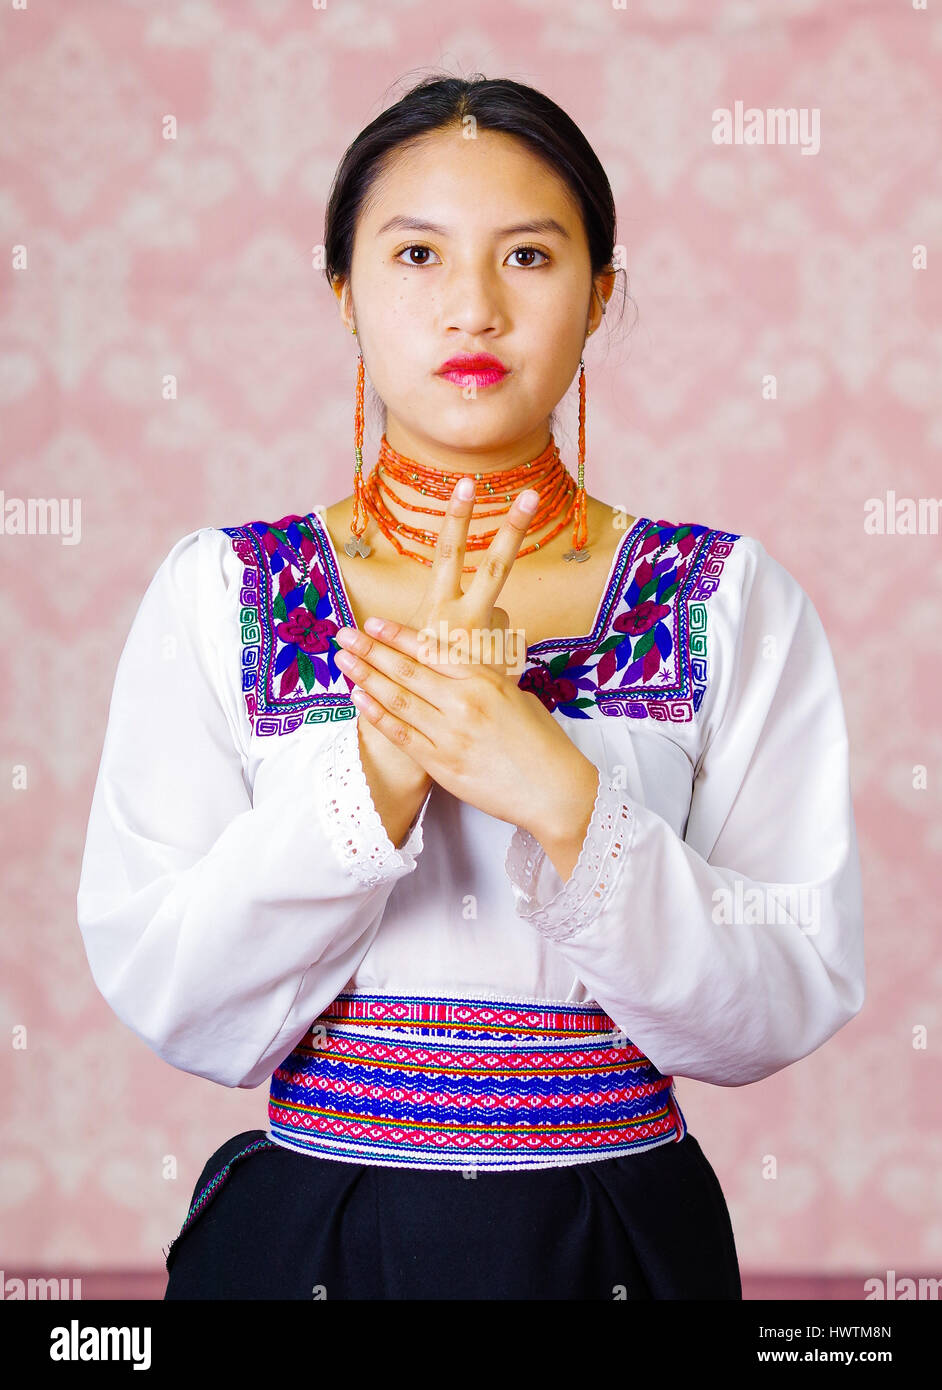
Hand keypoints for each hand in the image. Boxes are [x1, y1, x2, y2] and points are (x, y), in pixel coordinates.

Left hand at [334, 615, 600, 854]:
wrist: (555, 791)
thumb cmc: (543, 744)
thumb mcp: (517, 697)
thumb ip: (484, 679)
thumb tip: (459, 666)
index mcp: (485, 681)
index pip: (432, 651)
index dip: (398, 635)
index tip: (373, 622)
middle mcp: (464, 704)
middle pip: (406, 671)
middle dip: (371, 649)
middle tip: (344, 635)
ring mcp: (450, 735)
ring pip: (397, 699)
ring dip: (366, 676)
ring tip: (343, 660)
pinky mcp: (442, 765)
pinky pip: (401, 735)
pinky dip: (377, 715)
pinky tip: (358, 698)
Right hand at [401, 476, 534, 678]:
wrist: (416, 730)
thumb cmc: (417, 683)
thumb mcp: (424, 644)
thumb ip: (449, 622)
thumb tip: (488, 613)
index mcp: (435, 606)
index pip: (447, 550)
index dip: (457, 516)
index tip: (468, 481)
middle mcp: (460, 618)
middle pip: (492, 565)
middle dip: (511, 529)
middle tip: (530, 494)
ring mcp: (482, 641)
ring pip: (504, 617)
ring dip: (492, 631)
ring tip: (466, 659)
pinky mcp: (496, 666)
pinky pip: (506, 648)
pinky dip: (495, 659)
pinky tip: (480, 679)